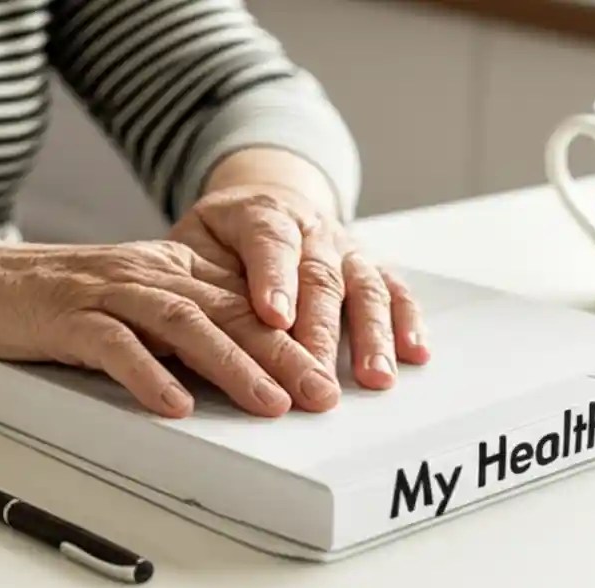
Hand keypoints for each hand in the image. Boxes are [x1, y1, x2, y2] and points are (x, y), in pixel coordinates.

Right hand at [0, 239, 340, 418]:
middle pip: (230, 311)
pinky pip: (114, 343)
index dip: (293, 341)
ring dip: (233, 365)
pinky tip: (175, 403)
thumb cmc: (53, 304)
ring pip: (185, 323)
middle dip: (283, 355)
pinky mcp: (66, 315)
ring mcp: (108, 291)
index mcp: (171, 271)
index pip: (245, 305)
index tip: (331, 379)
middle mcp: (149, 274)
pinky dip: (148, 374)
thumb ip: (179, 332)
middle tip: (322, 396)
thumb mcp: (131, 309)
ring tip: (270, 404)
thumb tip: (238, 375)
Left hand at [169, 185, 430, 389]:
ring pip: (365, 286)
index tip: (273, 318)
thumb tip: (178, 317)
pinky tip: (416, 353)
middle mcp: (312, 229)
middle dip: (322, 330)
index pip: (270, 242)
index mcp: (261, 213)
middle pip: (320, 277)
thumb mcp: (193, 241)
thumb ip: (191, 272)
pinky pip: (395, 290)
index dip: (273, 279)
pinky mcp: (370, 267)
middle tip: (317, 376)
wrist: (265, 203)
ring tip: (375, 377)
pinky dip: (408, 321)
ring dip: (372, 335)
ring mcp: (346, 248)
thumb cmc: (223, 238)